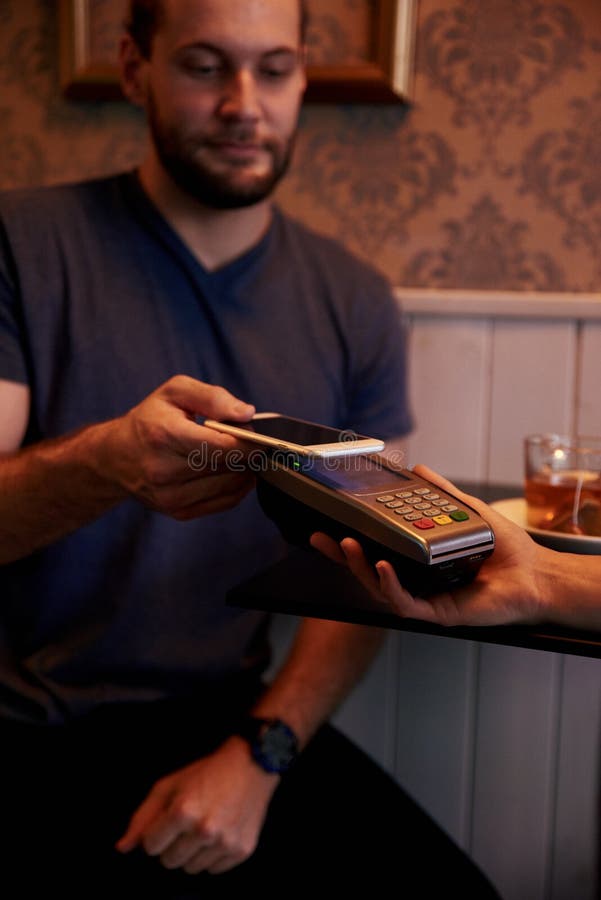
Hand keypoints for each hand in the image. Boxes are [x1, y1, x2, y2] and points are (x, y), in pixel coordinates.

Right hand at [96, 375, 256, 518]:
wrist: (116, 457)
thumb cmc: (150, 419)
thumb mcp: (175, 392)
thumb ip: (213, 397)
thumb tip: (246, 414)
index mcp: (163, 435)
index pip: (222, 446)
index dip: (249, 441)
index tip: (259, 434)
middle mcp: (163, 470)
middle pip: (229, 467)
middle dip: (249, 453)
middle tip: (251, 440)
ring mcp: (170, 496)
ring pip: (231, 486)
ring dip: (245, 471)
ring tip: (241, 454)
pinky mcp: (178, 512)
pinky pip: (225, 502)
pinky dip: (238, 486)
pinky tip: (235, 471)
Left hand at [116, 737, 278, 874]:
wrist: (252, 766)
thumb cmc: (208, 772)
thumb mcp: (170, 785)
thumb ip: (142, 817)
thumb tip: (123, 847)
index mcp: (183, 812)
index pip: (150, 846)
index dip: (155, 833)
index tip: (167, 821)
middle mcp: (204, 831)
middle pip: (169, 862)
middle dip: (172, 844)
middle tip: (186, 824)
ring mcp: (225, 843)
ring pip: (191, 868)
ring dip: (193, 852)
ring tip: (204, 827)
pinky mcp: (242, 850)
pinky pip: (214, 870)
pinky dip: (213, 856)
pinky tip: (219, 832)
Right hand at [310, 464, 550, 627]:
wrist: (536, 574)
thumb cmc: (505, 550)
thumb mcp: (465, 511)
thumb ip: (441, 492)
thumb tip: (418, 470)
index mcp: (419, 559)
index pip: (377, 549)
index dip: (351, 541)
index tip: (329, 524)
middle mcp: (418, 580)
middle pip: (369, 571)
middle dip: (342, 557)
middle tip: (324, 538)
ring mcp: (425, 597)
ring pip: (381, 588)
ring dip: (361, 568)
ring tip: (350, 547)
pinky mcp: (438, 613)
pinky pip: (405, 603)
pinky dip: (390, 586)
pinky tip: (382, 567)